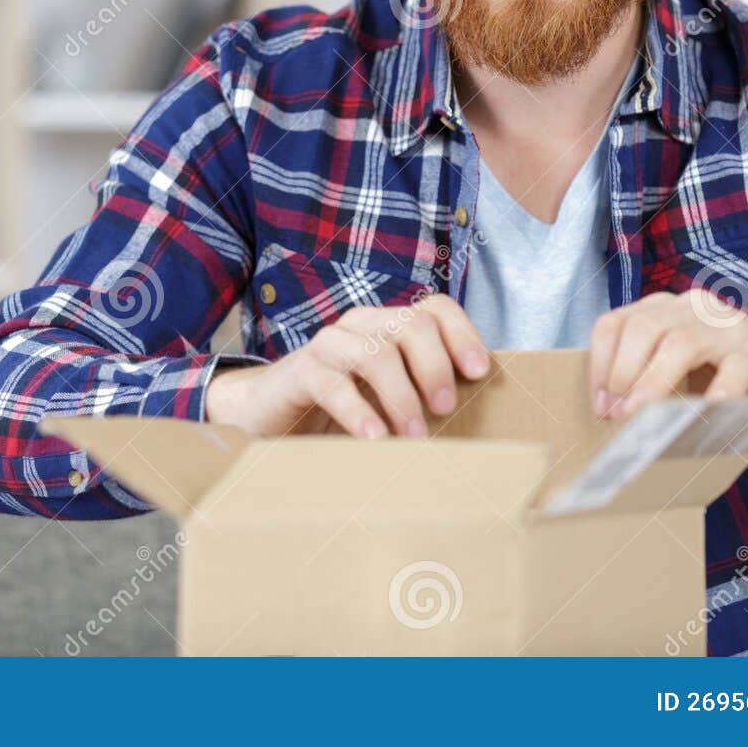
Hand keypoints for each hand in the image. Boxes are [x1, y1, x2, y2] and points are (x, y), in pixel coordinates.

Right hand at [205, 294, 490, 437]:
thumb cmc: (340, 408)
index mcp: (388, 325)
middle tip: (445, 410)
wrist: (268, 413)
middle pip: (412, 326)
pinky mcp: (300, 371)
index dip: (462, 335)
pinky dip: (359, 413)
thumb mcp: (388, 397)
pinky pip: (334, 384)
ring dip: (402, 397)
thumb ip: (423, 395)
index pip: (435, 309)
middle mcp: (361, 325)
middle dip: (435, 368)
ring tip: (413, 436)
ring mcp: (329, 344)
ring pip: (376, 353)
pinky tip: (374, 439)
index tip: (479, 373)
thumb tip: (477, 416)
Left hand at [587, 290, 747, 429]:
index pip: (617, 322)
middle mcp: (691, 309)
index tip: (598, 403)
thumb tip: (608, 410)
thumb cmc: (725, 370)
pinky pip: (732, 372)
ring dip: (653, 383)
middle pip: (643, 327)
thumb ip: (648, 372)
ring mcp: (726, 327)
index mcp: (665, 308)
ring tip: (639, 416)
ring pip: (680, 343)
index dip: (599, 363)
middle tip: (614, 413)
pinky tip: (701, 416)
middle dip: (621, 372)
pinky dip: (714, 395)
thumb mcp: (680, 363)